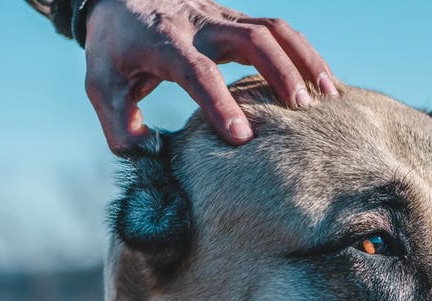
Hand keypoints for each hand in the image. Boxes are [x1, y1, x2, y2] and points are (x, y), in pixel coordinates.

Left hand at [83, 0, 337, 152]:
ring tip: (330, 97)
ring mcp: (224, 17)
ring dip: (306, 61)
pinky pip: (281, 31)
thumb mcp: (101, 83)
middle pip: (252, 38)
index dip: (220, 103)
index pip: (198, 71)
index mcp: (165, 42)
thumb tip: (146, 153)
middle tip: (301, 112)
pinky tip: (326, 84)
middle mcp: (200, 24)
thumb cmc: (115, 48)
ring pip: (275, 28)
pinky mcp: (240, 20)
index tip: (242, 139)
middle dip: (280, 73)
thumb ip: (118, 123)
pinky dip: (307, 55)